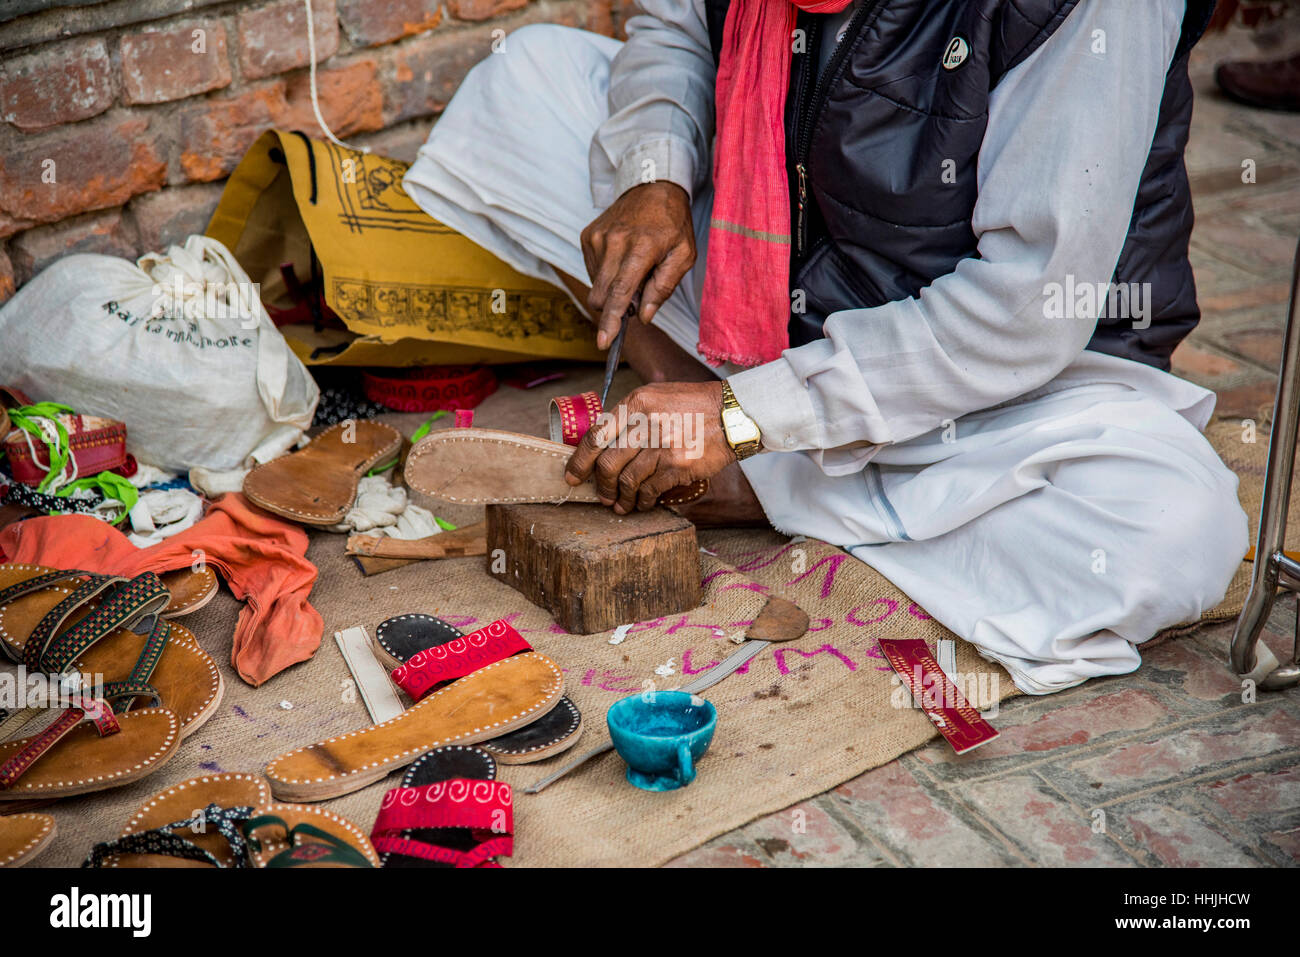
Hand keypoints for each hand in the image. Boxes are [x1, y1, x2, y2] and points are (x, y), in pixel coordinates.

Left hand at [565, 381, 736, 513]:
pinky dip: (642, 501)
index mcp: (636, 404)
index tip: (573, 476)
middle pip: (607, 463)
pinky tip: (642, 504)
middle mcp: (646, 423)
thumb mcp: (656, 396)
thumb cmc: (693, 405)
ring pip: (627, 480)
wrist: (733, 413)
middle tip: (601, 495)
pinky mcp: (677, 465)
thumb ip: (630, 415)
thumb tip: (604, 442)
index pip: (596, 435)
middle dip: (600, 485)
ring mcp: (662, 446)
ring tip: (621, 505)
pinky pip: (650, 489)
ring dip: (621, 497)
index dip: (580, 461)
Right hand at [580, 181, 694, 348]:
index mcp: (640, 248)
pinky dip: (606, 274)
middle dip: (614, 307)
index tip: (603, 343)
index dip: (611, 321)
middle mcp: (613, 242)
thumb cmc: (673, 223)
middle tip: (637, 294)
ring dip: (612, 288)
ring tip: (633, 268)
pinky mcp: (588, 235)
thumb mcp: (683, 254)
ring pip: (596, 285)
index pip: (620, 293)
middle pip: (601, 295)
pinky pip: (592, 270)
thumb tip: (642, 315)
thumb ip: (664, 287)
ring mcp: (597, 237)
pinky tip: (622, 259)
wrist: (653, 185)